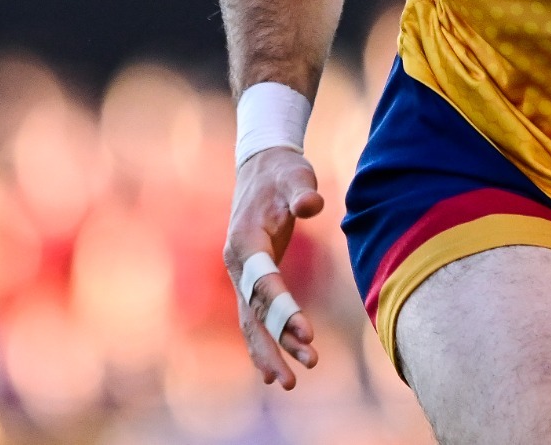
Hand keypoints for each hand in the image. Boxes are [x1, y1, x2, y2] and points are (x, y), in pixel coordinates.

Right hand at [224, 147, 321, 387]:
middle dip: (273, 345)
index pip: (265, 283)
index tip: (307, 334)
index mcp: (246, 240)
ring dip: (268, 351)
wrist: (262, 166)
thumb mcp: (295, 176)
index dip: (284, 310)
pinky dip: (263, 342)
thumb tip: (312, 204)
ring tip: (289, 383)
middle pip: (253, 312)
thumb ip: (302, 191)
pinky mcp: (251, 278)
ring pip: (251, 321)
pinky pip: (254, 317)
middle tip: (296, 376)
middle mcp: (237, 263)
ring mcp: (241, 274)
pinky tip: (274, 370)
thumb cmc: (283, 172)